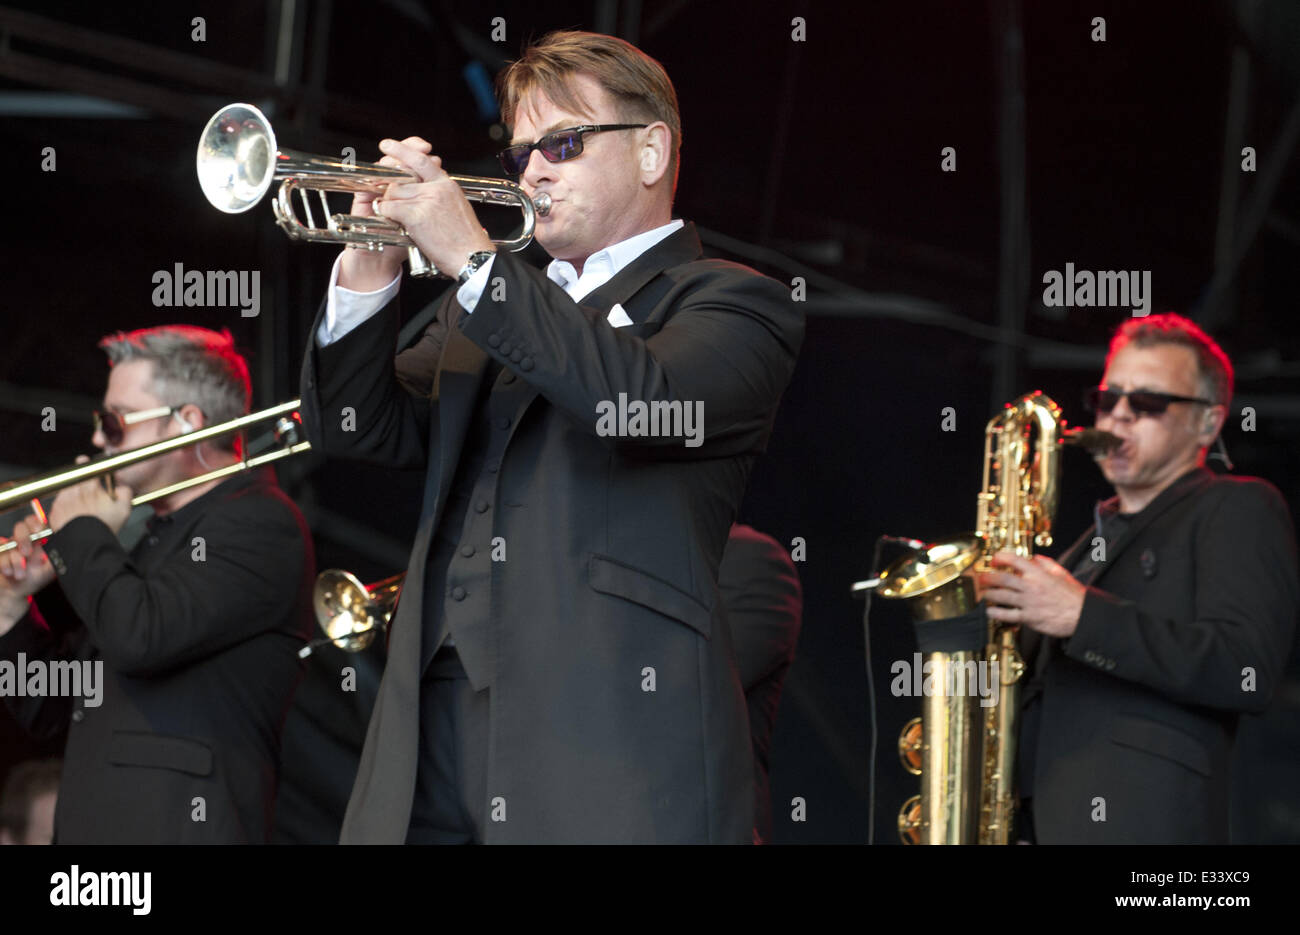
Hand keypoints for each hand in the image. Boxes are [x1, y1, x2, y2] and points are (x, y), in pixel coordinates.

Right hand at [0, 515, 55, 632]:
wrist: (15, 592)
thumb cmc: (35, 579)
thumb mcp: (50, 570)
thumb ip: (56, 558)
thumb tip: (67, 547)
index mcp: (38, 541)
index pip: (35, 523)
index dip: (35, 524)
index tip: (38, 531)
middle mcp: (23, 541)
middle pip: (20, 527)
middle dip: (23, 539)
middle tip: (27, 553)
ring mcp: (10, 547)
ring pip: (11, 544)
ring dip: (16, 562)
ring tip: (21, 575)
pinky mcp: (0, 554)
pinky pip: (1, 554)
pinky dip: (6, 565)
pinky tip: (10, 573)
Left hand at [47, 456, 132, 536]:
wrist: (85, 543)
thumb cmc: (104, 526)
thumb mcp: (124, 510)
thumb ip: (125, 493)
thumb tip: (121, 487)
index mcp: (91, 488)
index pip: (85, 467)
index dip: (85, 463)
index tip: (85, 461)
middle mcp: (74, 492)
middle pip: (74, 478)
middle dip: (79, 479)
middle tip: (84, 484)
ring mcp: (62, 501)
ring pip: (66, 490)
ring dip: (72, 493)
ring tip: (81, 504)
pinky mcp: (54, 512)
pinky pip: (59, 504)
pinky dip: (65, 506)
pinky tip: (73, 514)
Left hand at [370, 137, 493, 277]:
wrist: (472, 257)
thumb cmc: (466, 240)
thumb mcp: (458, 208)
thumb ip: (441, 195)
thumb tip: (423, 189)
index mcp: (448, 185)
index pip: (422, 160)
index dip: (402, 150)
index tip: (387, 145)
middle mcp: (437, 188)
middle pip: (401, 178)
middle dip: (391, 190)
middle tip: (387, 199)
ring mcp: (426, 200)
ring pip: (393, 192)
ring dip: (389, 204)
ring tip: (395, 217)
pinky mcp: (416, 215)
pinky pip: (389, 207)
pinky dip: (385, 213)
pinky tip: (390, 220)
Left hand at [976, 551, 1084, 637]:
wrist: (1083, 614)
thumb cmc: (1073, 595)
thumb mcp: (1061, 573)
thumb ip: (1046, 564)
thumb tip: (1034, 558)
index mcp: (1038, 573)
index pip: (1013, 560)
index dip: (999, 558)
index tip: (993, 560)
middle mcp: (1031, 586)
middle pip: (1001, 578)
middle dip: (987, 577)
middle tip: (981, 578)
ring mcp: (1028, 602)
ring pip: (1001, 595)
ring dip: (988, 593)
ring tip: (983, 593)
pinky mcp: (1029, 617)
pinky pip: (1007, 614)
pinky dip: (995, 612)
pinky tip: (989, 611)